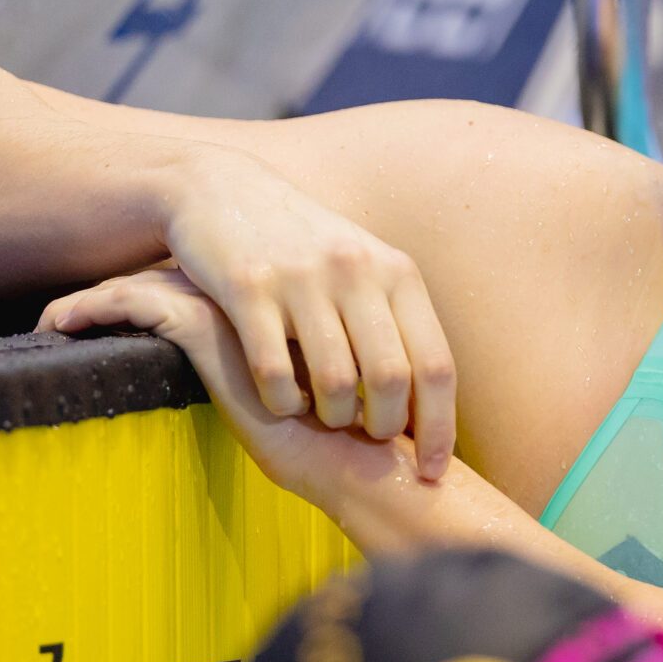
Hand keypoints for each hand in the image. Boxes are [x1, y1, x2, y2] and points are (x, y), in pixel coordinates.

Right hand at [45, 153, 455, 478]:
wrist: (223, 189)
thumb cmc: (304, 245)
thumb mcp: (364, 268)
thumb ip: (397, 322)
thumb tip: (433, 400)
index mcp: (396, 272)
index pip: (437, 366)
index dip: (440, 427)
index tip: (432, 471)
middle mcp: (356, 271)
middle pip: (392, 379)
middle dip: (383, 426)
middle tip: (367, 438)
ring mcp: (302, 278)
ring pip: (335, 380)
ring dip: (333, 415)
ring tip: (325, 416)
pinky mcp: (247, 286)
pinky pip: (273, 370)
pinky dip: (281, 401)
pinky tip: (281, 400)